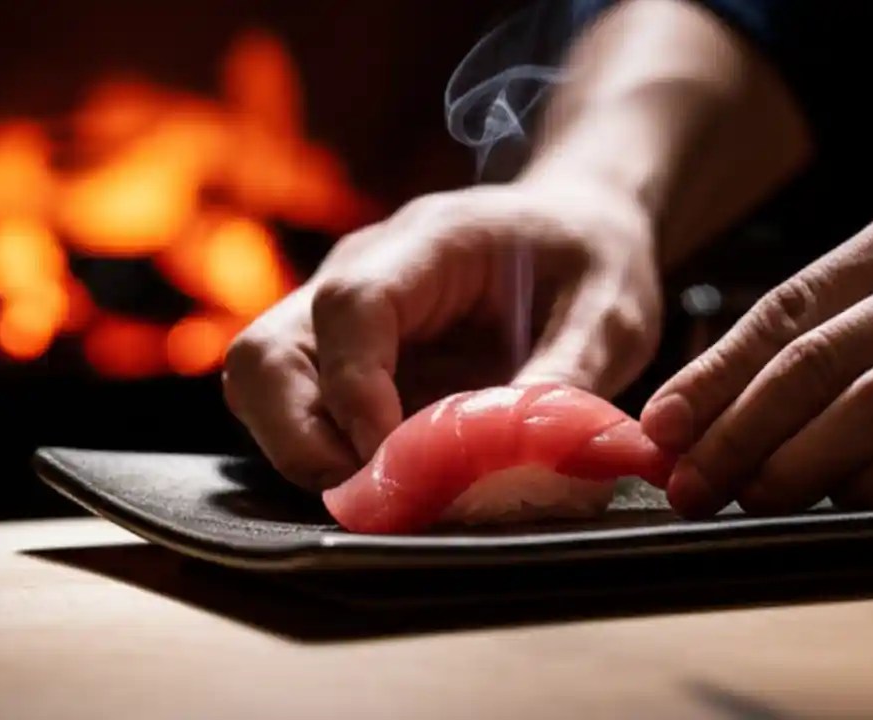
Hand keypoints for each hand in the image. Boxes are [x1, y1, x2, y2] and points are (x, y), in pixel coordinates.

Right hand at [222, 175, 661, 489]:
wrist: (576, 225)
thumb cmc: (591, 256)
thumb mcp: (611, 312)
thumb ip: (571, 377)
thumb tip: (527, 466)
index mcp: (428, 242)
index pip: (352, 307)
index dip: (358, 391)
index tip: (395, 459)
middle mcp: (359, 272)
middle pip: (268, 352)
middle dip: (301, 440)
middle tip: (374, 499)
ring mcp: (337, 317)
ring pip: (261, 385)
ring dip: (299, 453)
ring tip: (378, 499)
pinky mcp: (340, 359)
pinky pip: (293, 409)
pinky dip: (320, 455)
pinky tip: (385, 485)